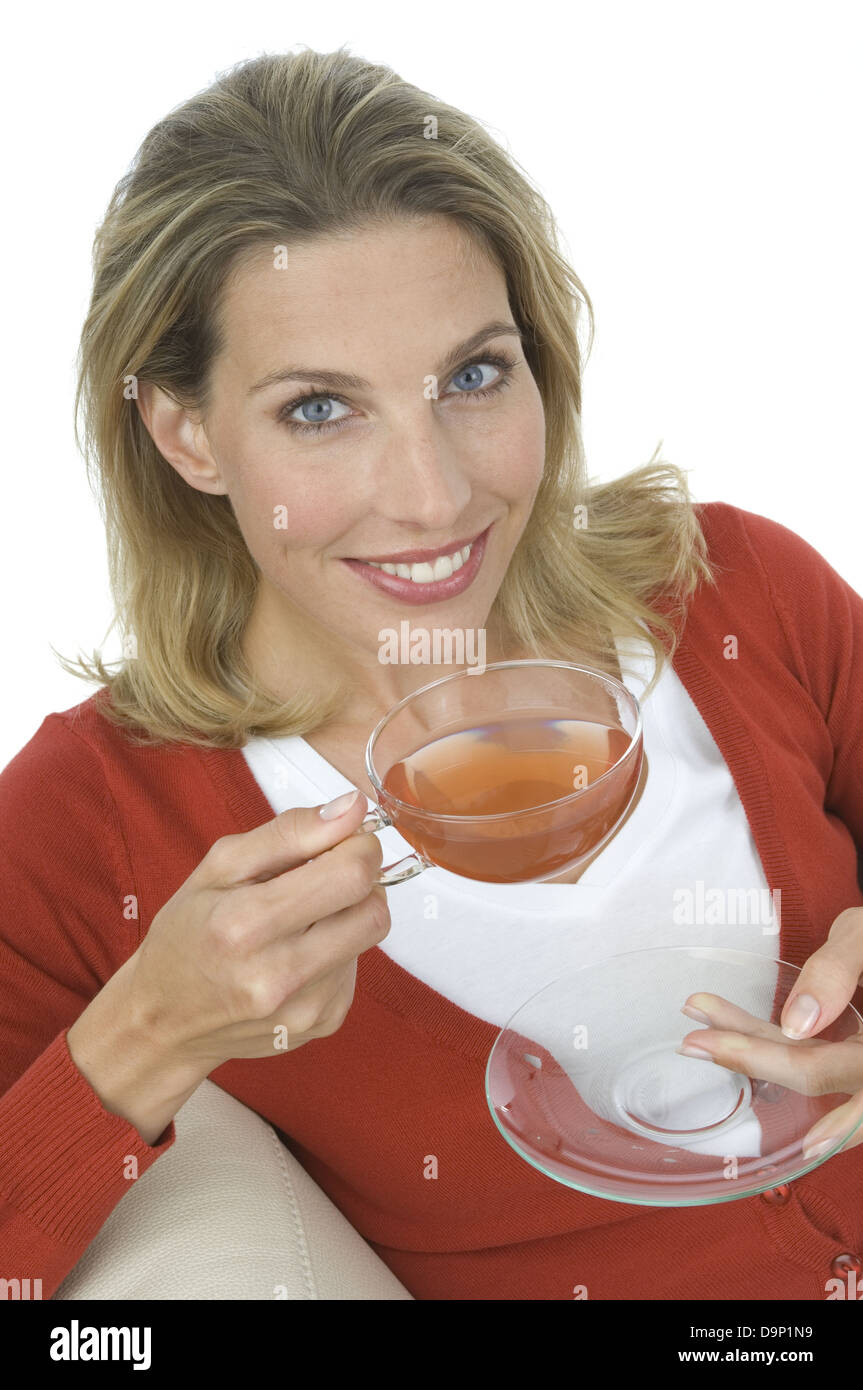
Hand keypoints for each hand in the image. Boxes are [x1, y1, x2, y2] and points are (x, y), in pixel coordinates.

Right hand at [124, 789, 388, 1071]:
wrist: (164, 1021)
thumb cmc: (185, 936)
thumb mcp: (219, 867)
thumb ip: (289, 832)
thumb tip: (352, 809)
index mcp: (246, 924)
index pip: (350, 876)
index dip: (359, 847)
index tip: (343, 840)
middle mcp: (279, 975)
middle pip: (374, 911)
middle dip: (362, 880)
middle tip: (326, 873)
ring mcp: (305, 1008)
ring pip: (369, 937)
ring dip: (347, 914)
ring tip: (300, 917)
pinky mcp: (323, 1024)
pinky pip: (356, 968)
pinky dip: (338, 949)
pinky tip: (298, 952)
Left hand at [677, 907, 862, 1158]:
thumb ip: (838, 972)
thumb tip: (797, 1026)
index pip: (819, 1069)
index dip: (761, 1058)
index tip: (708, 1040)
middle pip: (812, 1077)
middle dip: (747, 1057)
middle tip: (689, 1040)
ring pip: (812, 1068)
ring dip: (756, 1051)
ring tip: (701, 1031)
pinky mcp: (860, 1056)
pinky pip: (820, 1056)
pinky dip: (778, 1046)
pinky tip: (737, 1033)